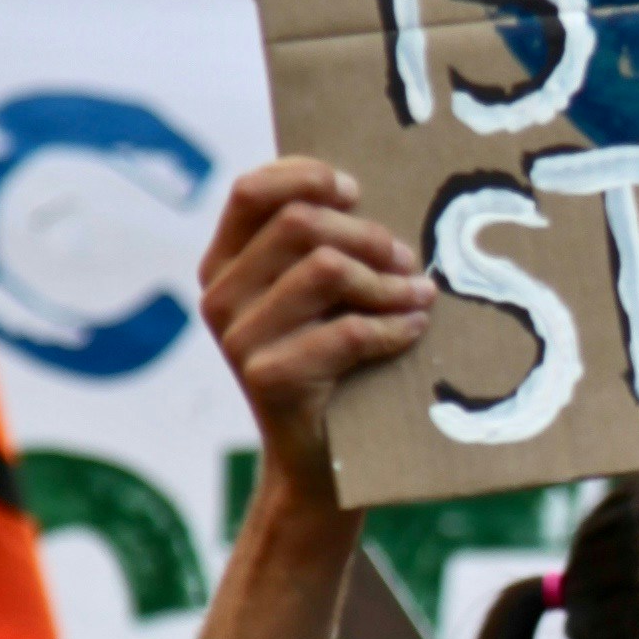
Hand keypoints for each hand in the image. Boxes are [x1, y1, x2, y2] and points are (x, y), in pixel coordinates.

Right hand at [199, 157, 428, 511]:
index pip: (252, 191)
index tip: (356, 192)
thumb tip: (363, 189)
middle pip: (300, 224)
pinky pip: (347, 330)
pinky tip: (414, 329)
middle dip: (367, 236)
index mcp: (224, 265)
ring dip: (386, 281)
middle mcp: (220, 297)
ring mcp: (238, 338)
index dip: (307, 177)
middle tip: (407, 258)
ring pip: (326, 269)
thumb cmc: (331, 361)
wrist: (317, 462)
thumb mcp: (316, 296)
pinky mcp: (268, 377)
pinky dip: (393, 327)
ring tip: (419, 295)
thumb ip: (320, 245)